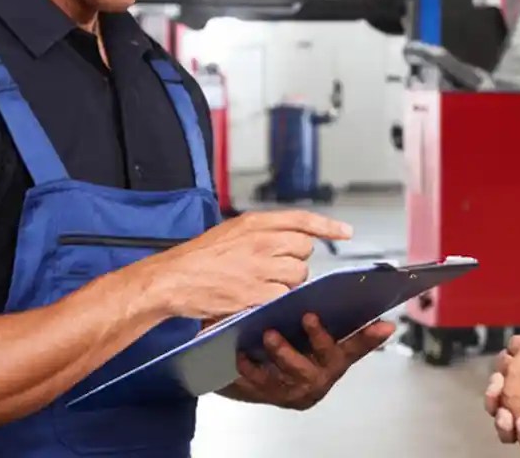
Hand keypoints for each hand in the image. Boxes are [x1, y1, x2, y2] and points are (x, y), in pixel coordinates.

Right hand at [141, 211, 351, 320]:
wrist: (173, 279)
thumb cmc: (197, 257)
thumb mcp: (230, 231)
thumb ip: (260, 231)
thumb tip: (288, 237)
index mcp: (255, 222)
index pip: (301, 219)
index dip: (327, 225)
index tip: (345, 231)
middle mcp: (262, 241)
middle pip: (304, 249)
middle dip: (295, 259)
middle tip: (275, 267)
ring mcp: (261, 267)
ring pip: (298, 274)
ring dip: (288, 282)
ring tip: (264, 284)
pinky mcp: (257, 293)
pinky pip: (283, 295)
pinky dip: (276, 299)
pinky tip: (259, 298)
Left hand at [221, 313, 394, 409]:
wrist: (248, 378)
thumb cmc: (286, 347)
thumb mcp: (308, 334)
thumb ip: (324, 317)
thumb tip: (342, 291)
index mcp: (334, 360)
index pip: (357, 347)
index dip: (371, 337)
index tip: (385, 324)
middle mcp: (319, 378)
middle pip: (326, 360)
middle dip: (319, 338)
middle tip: (309, 316)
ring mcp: (294, 390)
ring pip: (292, 373)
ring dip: (283, 352)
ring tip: (269, 333)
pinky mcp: (267, 395)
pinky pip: (259, 383)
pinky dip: (251, 368)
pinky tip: (242, 353)